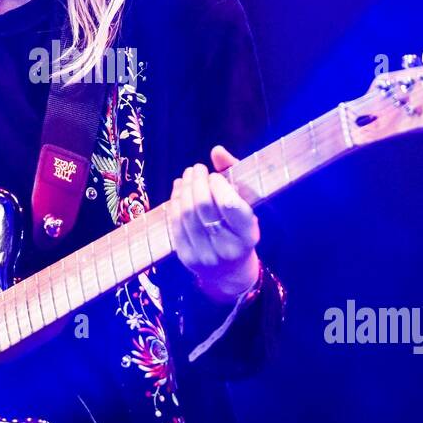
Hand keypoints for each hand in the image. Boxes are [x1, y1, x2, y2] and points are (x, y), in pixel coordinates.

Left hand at [170, 145, 261, 303]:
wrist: (231, 272)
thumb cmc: (240, 230)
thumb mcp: (247, 205)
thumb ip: (234, 174)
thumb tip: (216, 150)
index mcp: (248, 235)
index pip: (229, 204)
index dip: (218, 185)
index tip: (215, 176)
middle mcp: (227, 248)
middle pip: (203, 206)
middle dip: (197, 182)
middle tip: (197, 168)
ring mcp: (204, 255)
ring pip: (186, 214)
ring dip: (184, 189)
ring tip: (188, 175)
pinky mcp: (186, 258)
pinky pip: (175, 224)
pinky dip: (174, 202)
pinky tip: (179, 189)